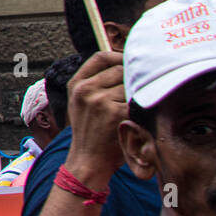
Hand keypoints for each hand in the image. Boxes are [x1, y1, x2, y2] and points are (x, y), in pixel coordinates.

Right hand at [64, 50, 125, 188]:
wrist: (88, 159)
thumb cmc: (88, 131)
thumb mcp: (79, 103)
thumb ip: (92, 83)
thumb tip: (120, 64)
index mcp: (75, 84)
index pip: (100, 57)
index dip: (118, 56)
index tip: (129, 62)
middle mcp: (85, 90)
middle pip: (120, 69)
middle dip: (130, 78)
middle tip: (135, 90)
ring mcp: (100, 101)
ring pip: (130, 85)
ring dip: (136, 93)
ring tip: (134, 106)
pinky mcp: (116, 113)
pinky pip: (136, 100)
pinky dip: (140, 106)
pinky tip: (137, 115)